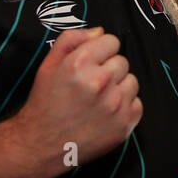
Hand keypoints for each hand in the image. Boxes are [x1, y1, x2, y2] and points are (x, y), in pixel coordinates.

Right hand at [16, 27, 141, 169]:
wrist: (40, 145)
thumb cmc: (45, 103)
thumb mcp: (48, 64)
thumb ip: (72, 40)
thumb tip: (100, 31)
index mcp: (80, 63)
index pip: (111, 41)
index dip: (100, 51)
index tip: (91, 64)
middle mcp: (99, 82)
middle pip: (122, 61)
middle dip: (108, 69)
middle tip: (90, 86)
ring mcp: (114, 105)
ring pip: (132, 81)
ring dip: (119, 87)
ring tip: (98, 100)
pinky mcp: (124, 124)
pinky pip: (137, 104)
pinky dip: (124, 108)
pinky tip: (105, 114)